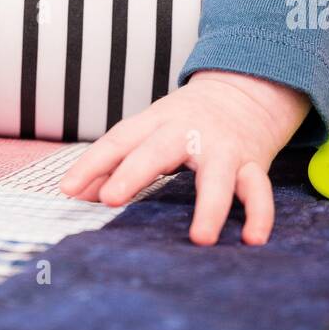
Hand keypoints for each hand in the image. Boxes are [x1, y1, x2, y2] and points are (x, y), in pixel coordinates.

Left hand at [58, 70, 310, 245]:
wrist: (244, 89)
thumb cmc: (185, 121)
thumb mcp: (148, 131)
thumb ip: (113, 163)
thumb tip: (73, 194)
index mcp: (157, 122)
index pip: (119, 139)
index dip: (92, 163)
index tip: (68, 189)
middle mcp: (188, 132)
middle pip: (158, 149)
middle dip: (134, 172)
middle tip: (110, 199)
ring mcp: (223, 148)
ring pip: (218, 176)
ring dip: (210, 207)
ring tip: (200, 239)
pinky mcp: (252, 164)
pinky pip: (258, 190)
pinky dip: (259, 214)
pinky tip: (252, 240)